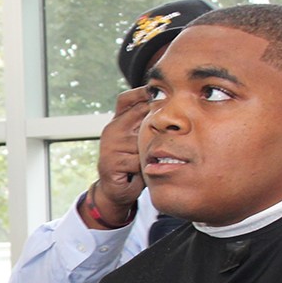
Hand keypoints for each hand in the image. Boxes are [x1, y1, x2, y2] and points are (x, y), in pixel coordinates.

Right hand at [88, 88, 147, 226]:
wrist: (116, 190)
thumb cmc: (133, 162)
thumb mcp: (139, 140)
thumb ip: (146, 123)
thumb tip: (171, 103)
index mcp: (117, 121)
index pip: (126, 99)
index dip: (142, 93)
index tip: (160, 95)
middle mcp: (112, 129)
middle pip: (138, 113)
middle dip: (152, 122)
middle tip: (157, 136)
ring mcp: (110, 145)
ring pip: (143, 140)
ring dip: (149, 152)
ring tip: (145, 161)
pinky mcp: (111, 162)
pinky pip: (139, 160)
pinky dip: (144, 167)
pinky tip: (139, 172)